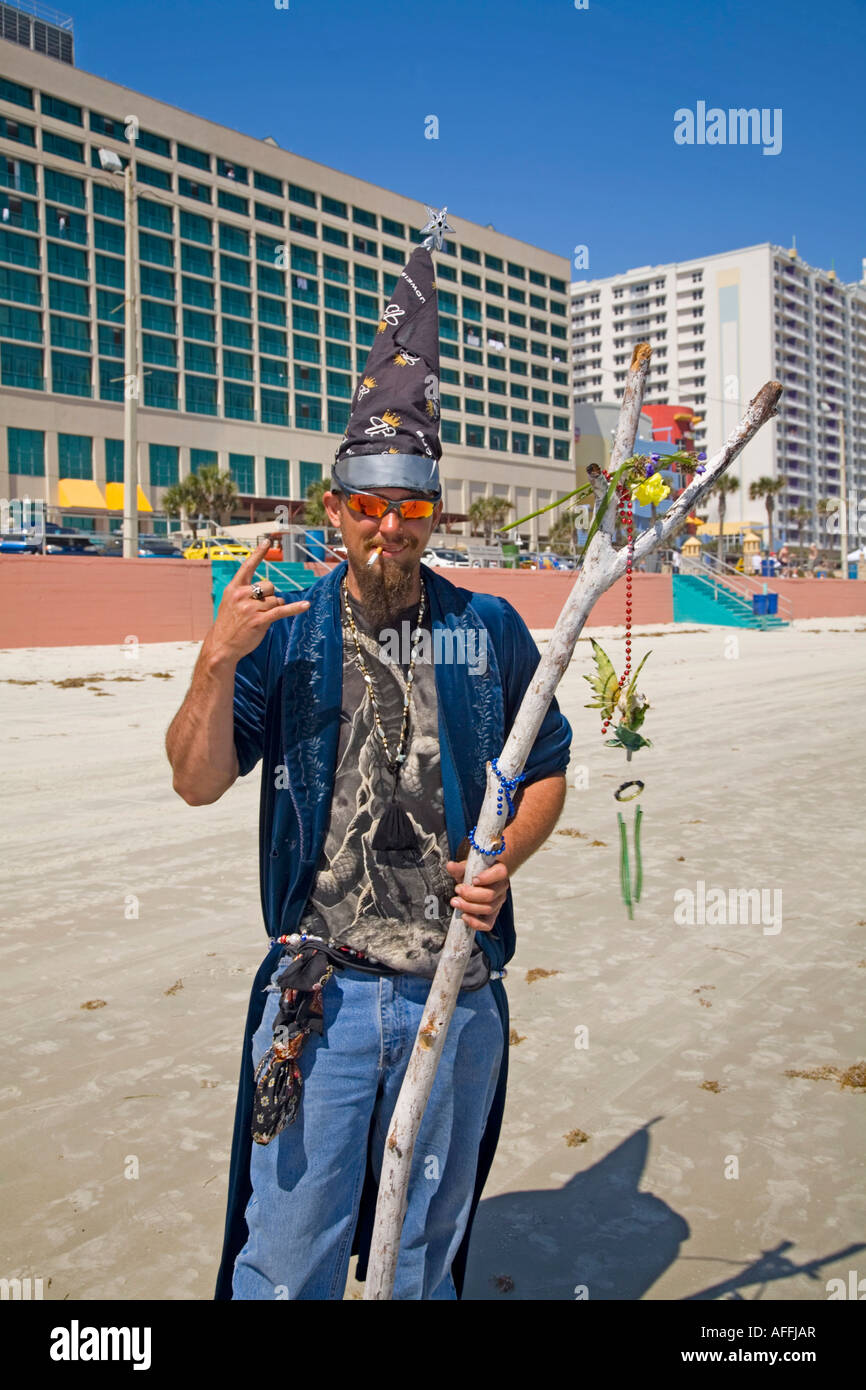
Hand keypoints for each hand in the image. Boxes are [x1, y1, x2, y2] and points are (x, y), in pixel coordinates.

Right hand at [209, 535, 310, 663]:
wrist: (221, 646)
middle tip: (259, 609)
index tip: (267, 541)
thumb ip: (246, 594)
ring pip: (275, 600)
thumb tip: (274, 596)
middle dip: (269, 596)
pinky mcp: (259, 621)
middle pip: (269, 586)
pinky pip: (281, 611)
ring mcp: (250, 608)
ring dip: (273, 608)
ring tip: (260, 618)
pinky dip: (295, 608)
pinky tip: (306, 605)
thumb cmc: (228, 625)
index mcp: (234, 588)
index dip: (259, 554)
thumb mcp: (230, 603)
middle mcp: (241, 595)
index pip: (248, 566)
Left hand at [445, 858, 509, 932]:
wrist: (475, 883)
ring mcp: (498, 903)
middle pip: (490, 895)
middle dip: (470, 894)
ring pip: (488, 909)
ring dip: (468, 907)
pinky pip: (487, 924)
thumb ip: (459, 868)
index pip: (500, 873)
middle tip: (457, 890)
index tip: (473, 880)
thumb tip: (450, 866)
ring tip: (455, 901)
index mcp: (499, 871)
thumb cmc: (473, 874)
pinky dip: (475, 922)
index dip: (487, 877)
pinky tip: (464, 916)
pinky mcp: (493, 915)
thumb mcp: (466, 868)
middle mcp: (502, 887)